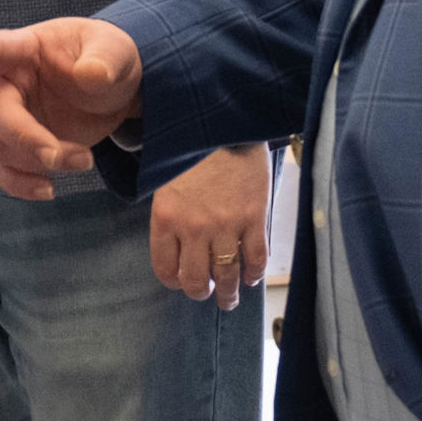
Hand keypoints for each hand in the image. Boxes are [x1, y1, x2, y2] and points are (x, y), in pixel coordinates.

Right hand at [0, 18, 145, 198]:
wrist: (109, 90)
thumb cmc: (103, 58)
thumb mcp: (115, 49)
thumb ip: (105, 58)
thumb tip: (92, 74)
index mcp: (25, 49)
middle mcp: (6, 83)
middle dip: (25, 137)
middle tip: (57, 156)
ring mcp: (8, 117)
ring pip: (3, 147)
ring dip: (42, 162)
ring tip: (85, 160)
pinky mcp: (15, 147)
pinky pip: (2, 170)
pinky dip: (20, 185)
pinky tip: (47, 190)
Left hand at [148, 145, 270, 307]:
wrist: (224, 121)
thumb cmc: (191, 149)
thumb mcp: (165, 180)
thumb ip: (170, 215)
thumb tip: (178, 247)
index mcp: (166, 218)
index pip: (166, 269)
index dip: (174, 281)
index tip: (181, 281)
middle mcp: (194, 227)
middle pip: (196, 280)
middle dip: (202, 293)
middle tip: (210, 294)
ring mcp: (226, 224)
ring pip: (227, 275)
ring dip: (230, 294)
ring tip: (231, 299)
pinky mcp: (255, 217)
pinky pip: (256, 258)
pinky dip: (255, 274)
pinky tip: (252, 277)